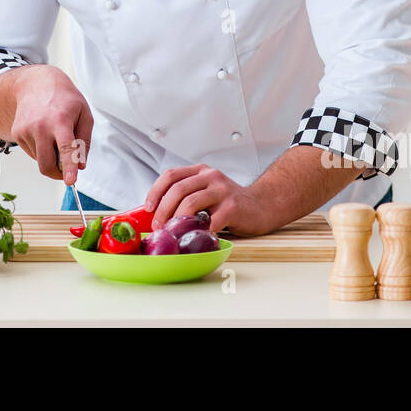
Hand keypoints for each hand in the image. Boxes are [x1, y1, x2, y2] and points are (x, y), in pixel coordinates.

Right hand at [7, 66, 94, 184]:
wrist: (35, 83)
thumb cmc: (64, 99)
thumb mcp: (84, 113)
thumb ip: (85, 141)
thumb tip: (81, 165)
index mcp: (60, 120)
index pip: (66, 148)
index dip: (69, 167)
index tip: (70, 181)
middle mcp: (40, 126)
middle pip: (47, 164)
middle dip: (58, 173)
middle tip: (66, 169)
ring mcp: (26, 130)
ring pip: (40, 160)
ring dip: (50, 156)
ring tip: (54, 135)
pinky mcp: (17, 134)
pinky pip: (32, 153)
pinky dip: (40, 150)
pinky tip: (43, 133)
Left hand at [144, 164, 270, 236]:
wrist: (262, 205)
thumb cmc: (229, 203)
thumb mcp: (207, 192)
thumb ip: (187, 197)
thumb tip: (157, 214)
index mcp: (200, 172)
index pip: (171, 175)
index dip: (155, 191)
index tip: (148, 208)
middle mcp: (211, 177)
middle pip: (178, 189)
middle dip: (163, 209)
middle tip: (158, 225)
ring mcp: (222, 190)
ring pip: (191, 203)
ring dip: (177, 220)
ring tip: (173, 232)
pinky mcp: (233, 207)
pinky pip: (210, 221)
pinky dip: (199, 232)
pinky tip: (196, 238)